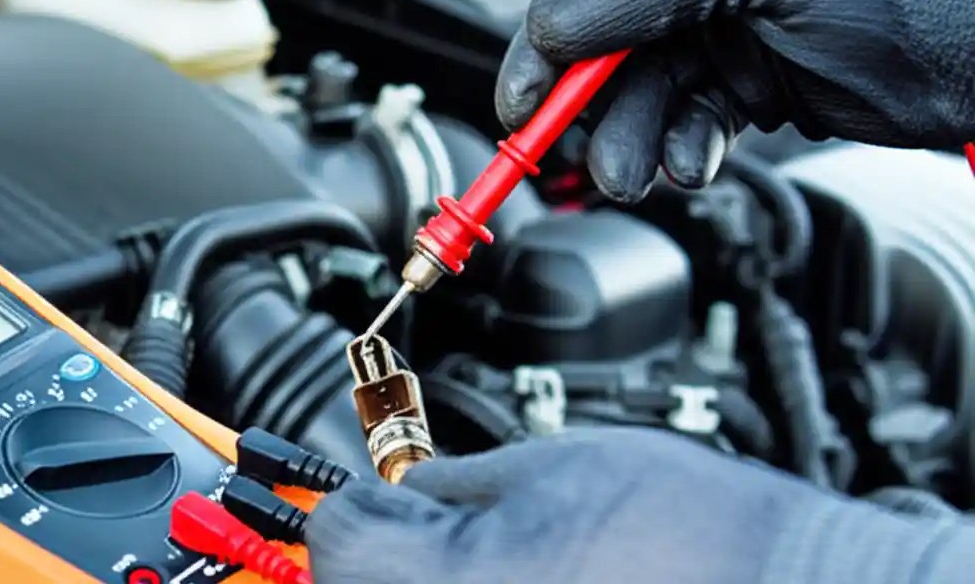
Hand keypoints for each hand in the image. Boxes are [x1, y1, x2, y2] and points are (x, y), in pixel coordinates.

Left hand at [305, 428, 973, 583]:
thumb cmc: (695, 533)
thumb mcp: (550, 463)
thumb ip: (452, 477)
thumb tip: (403, 483)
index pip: (339, 537)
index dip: (367, 495)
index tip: (396, 485)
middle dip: (391, 544)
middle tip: (443, 517)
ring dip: (427, 576)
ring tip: (501, 553)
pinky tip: (526, 581)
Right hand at [496, 0, 974, 202]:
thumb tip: (545, 26)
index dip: (548, 35)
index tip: (524, 94)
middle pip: (607, 35)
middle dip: (595, 103)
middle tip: (580, 153)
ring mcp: (723, 18)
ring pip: (642, 87)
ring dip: (635, 137)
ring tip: (640, 175)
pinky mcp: (745, 75)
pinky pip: (684, 116)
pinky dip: (681, 147)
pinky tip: (695, 161)